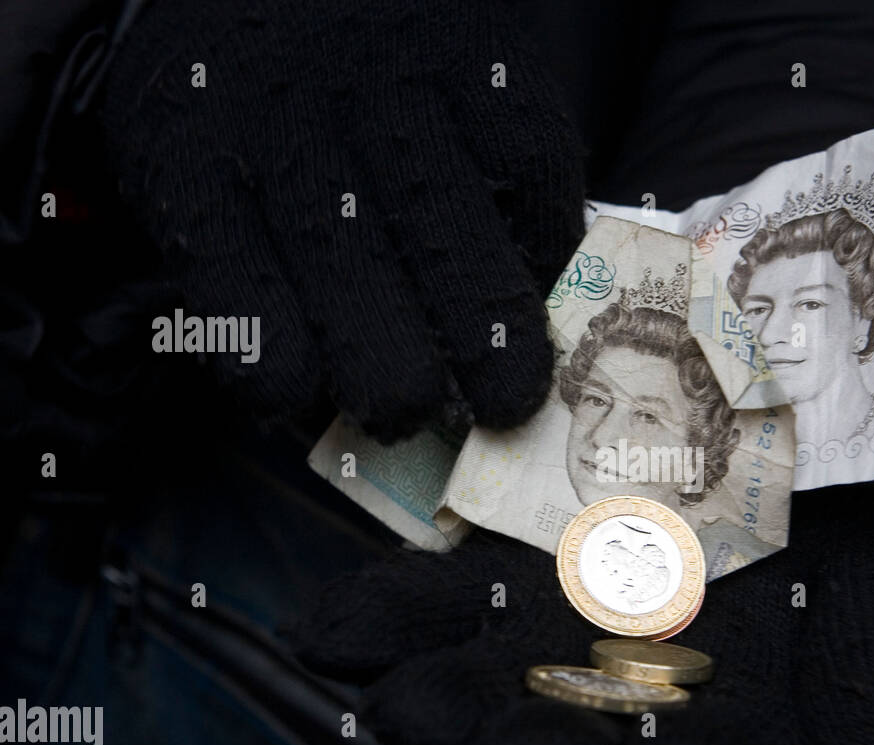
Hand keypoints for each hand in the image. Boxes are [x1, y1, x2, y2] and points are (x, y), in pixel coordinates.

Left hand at [97, 0, 585, 439]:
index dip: (273, 366)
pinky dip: (548, 235)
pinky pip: (533, 166)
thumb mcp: (185, 146)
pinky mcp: (485, 65)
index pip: (235, 290)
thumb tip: (313, 379)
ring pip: (452, 231)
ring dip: (490, 335)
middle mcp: (297, 123)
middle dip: (386, 367)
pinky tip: (539, 275)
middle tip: (412, 411)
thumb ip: (231, 249)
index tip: (304, 396)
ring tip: (512, 397)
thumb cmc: (239, 76)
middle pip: (345, 268)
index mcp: (195, 152)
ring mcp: (400, 91)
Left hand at [293, 486, 873, 744]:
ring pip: (502, 680)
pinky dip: (388, 614)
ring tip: (400, 711)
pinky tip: (327, 631)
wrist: (803, 399)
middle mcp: (643, 689)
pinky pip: (443, 596)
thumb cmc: (866, 501)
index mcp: (748, 710)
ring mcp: (565, 626)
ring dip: (446, 702)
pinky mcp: (508, 562)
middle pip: (594, 741)